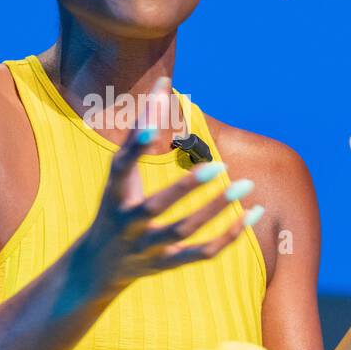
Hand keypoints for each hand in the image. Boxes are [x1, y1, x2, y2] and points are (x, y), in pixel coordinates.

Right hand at [71, 77, 262, 297]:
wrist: (98, 266)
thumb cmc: (113, 206)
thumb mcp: (118, 174)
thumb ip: (140, 131)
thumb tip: (163, 84)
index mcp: (113, 196)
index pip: (121, 170)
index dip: (135, 148)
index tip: (153, 126)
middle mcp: (128, 224)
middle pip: (157, 208)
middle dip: (185, 188)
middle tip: (217, 164)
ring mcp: (148, 248)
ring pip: (184, 232)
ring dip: (216, 210)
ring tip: (245, 185)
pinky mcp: (168, 263)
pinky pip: (202, 253)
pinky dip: (229, 236)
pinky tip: (252, 213)